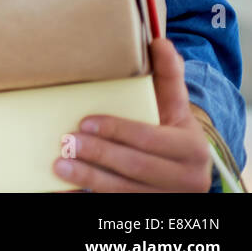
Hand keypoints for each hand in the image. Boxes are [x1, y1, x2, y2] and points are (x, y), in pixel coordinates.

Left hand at [52, 38, 212, 191]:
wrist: (188, 170)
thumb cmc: (173, 130)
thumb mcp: (175, 106)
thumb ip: (167, 76)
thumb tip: (159, 42)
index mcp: (191, 148)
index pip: (149, 139)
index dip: (117, 130)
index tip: (85, 122)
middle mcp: (186, 178)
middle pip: (134, 166)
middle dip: (98, 154)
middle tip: (67, 142)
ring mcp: (168, 197)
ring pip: (125, 190)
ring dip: (89, 178)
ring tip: (60, 165)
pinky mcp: (151, 208)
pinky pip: (118, 203)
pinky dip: (91, 193)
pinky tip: (66, 186)